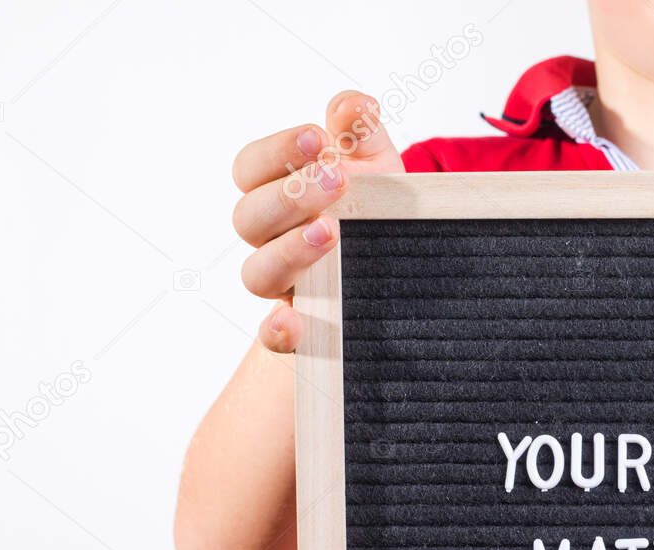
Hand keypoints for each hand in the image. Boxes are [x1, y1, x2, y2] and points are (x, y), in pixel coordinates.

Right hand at [231, 91, 403, 352]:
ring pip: (256, 273)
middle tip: (337, 180)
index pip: (250, 167)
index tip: (319, 138)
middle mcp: (270, 238)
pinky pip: (275, 337)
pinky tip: (293, 322)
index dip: (277, 150)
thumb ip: (360, 131)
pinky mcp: (305, 326)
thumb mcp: (375, 164)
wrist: (404, 266)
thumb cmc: (375, 207)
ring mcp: (284, 283)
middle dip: (289, 196)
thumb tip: (352, 107)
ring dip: (288, 250)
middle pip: (249, 217)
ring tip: (330, 232)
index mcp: (274, 190)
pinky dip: (279, 332)